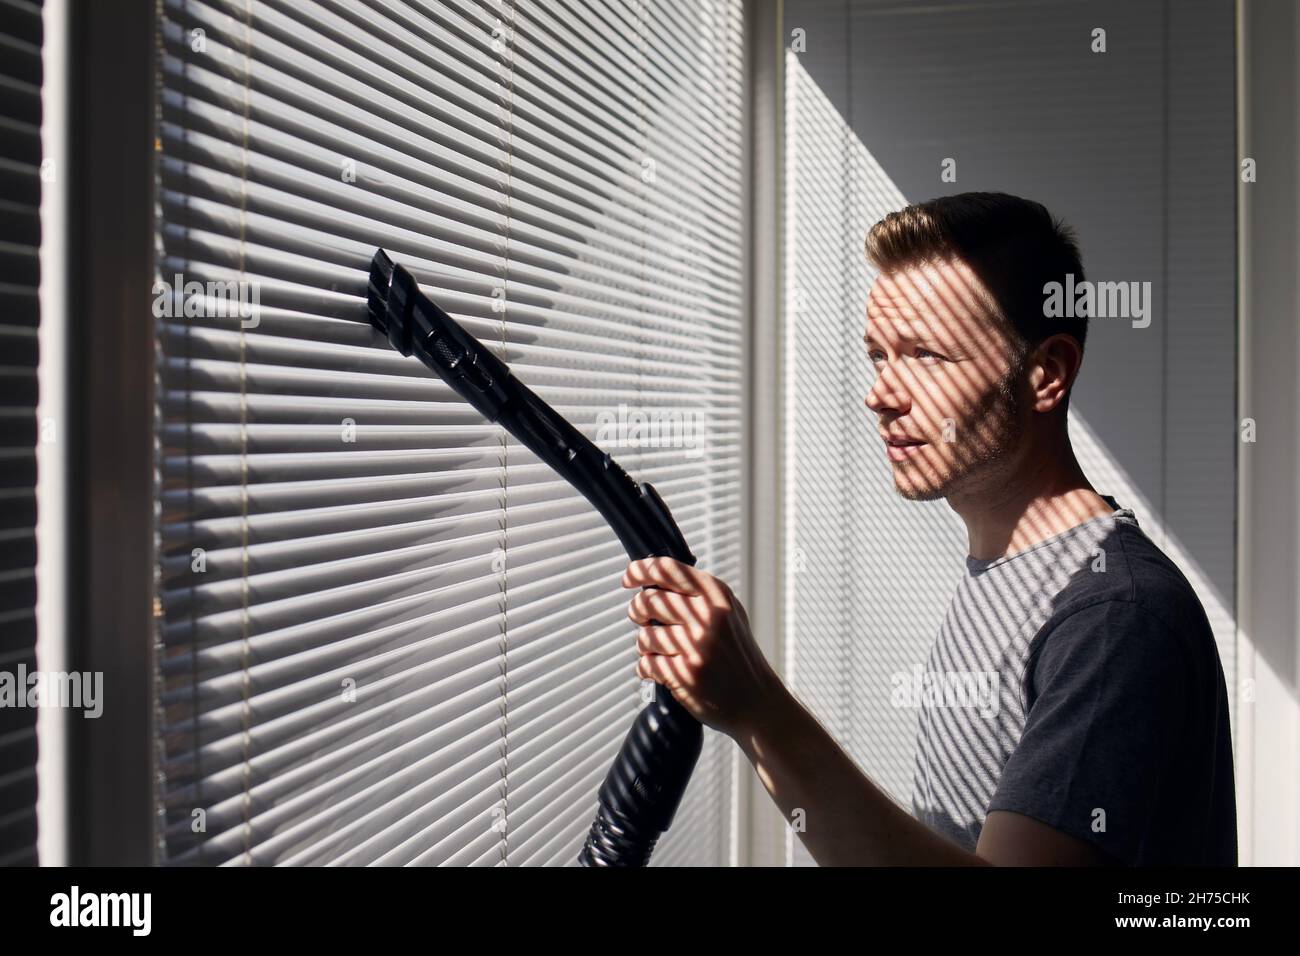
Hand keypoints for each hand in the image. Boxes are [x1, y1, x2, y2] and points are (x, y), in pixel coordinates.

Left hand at [622, 556, 780, 738]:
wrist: (756, 700)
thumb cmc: (737, 655)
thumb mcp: (729, 613)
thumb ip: (698, 595)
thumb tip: (654, 578)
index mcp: (716, 595)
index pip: (667, 569)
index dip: (640, 571)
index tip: (629, 578)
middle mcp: (707, 616)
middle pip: (648, 600)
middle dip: (637, 610)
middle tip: (640, 617)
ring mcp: (696, 646)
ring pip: (644, 635)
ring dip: (644, 644)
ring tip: (657, 651)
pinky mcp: (685, 674)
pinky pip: (646, 664)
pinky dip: (646, 667)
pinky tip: (658, 670)